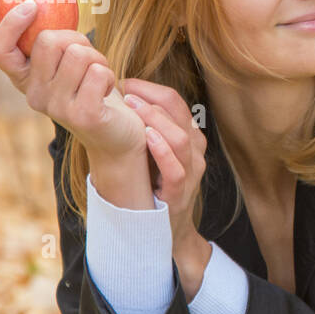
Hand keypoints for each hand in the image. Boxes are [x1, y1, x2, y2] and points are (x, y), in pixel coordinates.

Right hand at [0, 3, 146, 161]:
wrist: (117, 135)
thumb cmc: (93, 91)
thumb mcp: (68, 65)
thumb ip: (54, 43)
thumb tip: (43, 0)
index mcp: (24, 80)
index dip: (9, 24)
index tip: (31, 5)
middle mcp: (34, 96)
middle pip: (48, 41)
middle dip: (76, 39)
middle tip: (88, 57)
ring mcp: (56, 107)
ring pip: (77, 53)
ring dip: (97, 58)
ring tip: (99, 76)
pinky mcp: (83, 115)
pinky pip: (97, 71)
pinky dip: (108, 74)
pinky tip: (106, 91)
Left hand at [119, 78, 207, 250]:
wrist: (164, 229)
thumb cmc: (154, 186)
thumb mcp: (155, 152)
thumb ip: (148, 128)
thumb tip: (119, 98)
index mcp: (189, 137)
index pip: (176, 102)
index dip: (151, 89)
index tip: (125, 84)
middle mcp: (194, 151)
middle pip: (180, 113)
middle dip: (151, 98)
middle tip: (125, 92)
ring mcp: (191, 173)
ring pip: (181, 138)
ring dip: (154, 119)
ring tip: (132, 108)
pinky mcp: (180, 195)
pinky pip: (176, 170)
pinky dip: (162, 151)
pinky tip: (147, 138)